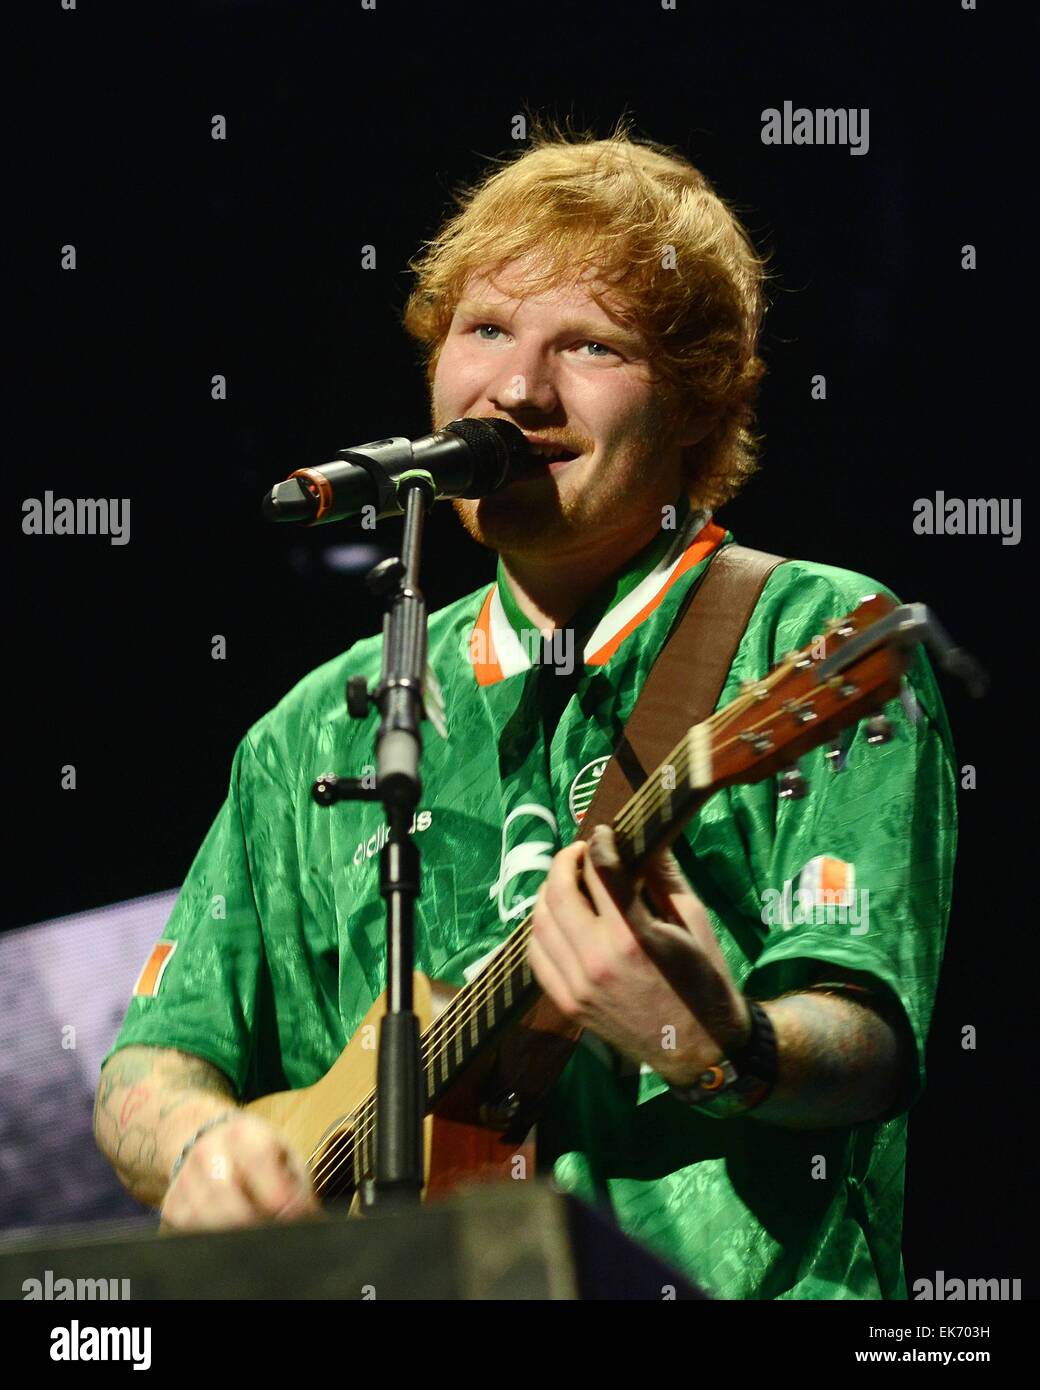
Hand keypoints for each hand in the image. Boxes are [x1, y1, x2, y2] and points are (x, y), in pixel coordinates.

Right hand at [159, 1113, 320, 1232]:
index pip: (258, 1163)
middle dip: (260, 1226)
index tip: (296, 1217)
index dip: (281, 1196)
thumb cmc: (255, 1151)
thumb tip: (309, 1221)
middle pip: (232, 1204)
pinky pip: (194, 1235)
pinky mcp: (172, 1207)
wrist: (206, 1138)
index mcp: (243, 1133)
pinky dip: (217, 1240)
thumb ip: (296, 1186)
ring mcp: (185, 1180)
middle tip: (278, 1237)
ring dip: (239, 1239)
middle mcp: (208, 1152)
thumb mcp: (282, 1154)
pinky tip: (231, 1232)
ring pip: (211, 1225)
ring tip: (259, 1237)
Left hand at [528, 825, 751, 1084]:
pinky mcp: (568, 1004)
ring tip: (566, 882)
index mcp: (636, 937)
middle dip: (564, 862)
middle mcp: (599, 960)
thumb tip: (645, 837)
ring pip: (540, 923)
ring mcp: (578, 986)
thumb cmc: (703, 979)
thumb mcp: (693, 922)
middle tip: (578, 853)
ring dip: (548, 892)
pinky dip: (541, 929)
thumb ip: (664, 876)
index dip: (597, 844)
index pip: (601, 873)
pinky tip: (558, 919)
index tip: (601, 833)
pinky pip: (537, 956)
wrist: (699, 1048)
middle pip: (559, 893)